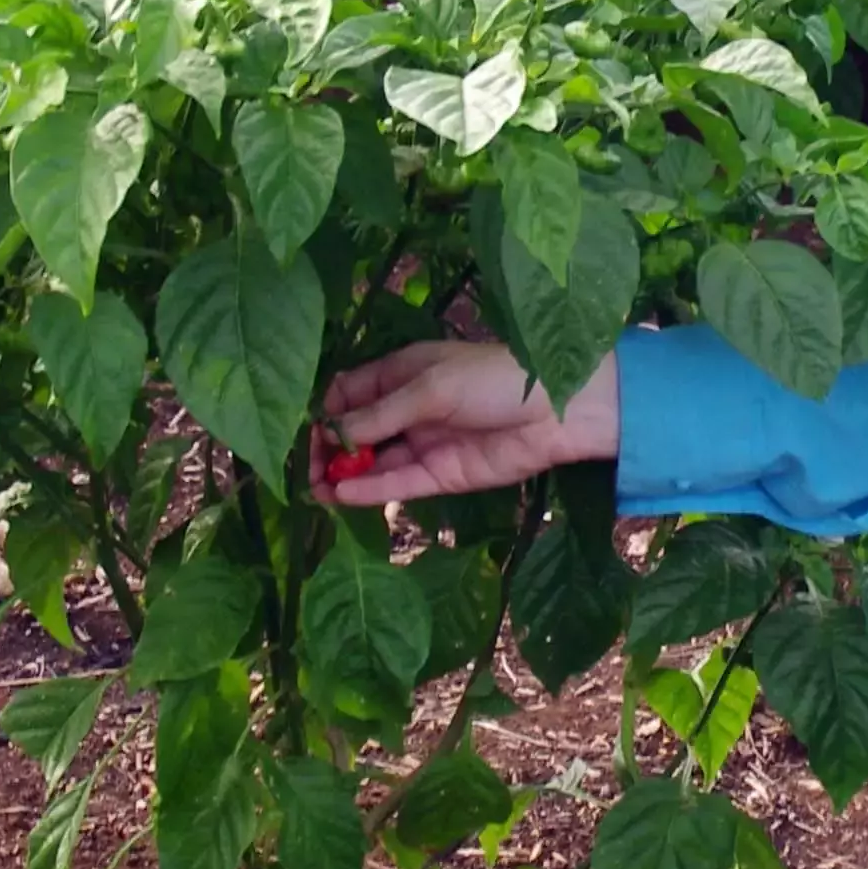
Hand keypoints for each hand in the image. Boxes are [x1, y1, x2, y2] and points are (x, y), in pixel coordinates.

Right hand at [317, 341, 619, 504]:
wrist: (559, 411)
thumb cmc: (494, 379)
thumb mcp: (430, 387)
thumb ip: (381, 413)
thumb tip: (332, 432)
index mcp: (403, 373)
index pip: (349, 393)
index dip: (326, 413)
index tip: (308, 432)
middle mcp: (409, 409)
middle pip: (356, 432)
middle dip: (329, 450)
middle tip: (308, 470)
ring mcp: (425, 444)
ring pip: (373, 463)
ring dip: (344, 476)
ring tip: (315, 488)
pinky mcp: (442, 476)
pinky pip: (398, 484)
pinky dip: (370, 490)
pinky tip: (342, 495)